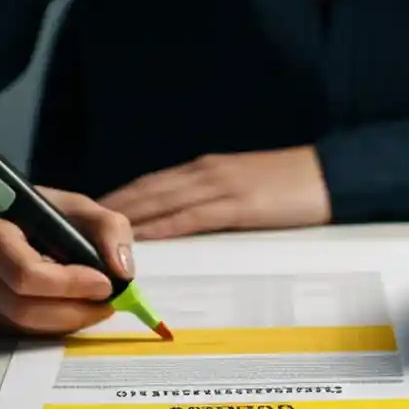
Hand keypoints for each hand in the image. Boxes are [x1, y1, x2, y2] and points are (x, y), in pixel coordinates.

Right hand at [0, 188, 133, 335]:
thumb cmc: (38, 212)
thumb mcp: (77, 206)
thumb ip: (107, 228)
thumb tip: (123, 272)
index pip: (24, 272)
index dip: (68, 284)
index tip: (105, 283)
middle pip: (23, 307)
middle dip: (74, 309)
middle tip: (109, 302)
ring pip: (23, 325)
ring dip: (69, 321)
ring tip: (98, 306)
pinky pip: (21, 332)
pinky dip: (56, 325)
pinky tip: (76, 310)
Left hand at [98, 146, 331, 240]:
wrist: (332, 174)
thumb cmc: (292, 183)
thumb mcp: (245, 185)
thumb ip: (214, 198)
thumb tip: (184, 219)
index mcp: (207, 168)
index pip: (153, 183)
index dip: (120, 197)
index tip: (89, 211)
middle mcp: (206, 173)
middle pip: (148, 190)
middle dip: (111, 208)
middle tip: (75, 226)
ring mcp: (221, 187)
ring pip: (162, 202)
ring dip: (128, 220)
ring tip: (96, 236)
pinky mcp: (238, 205)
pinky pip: (192, 217)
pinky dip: (163, 228)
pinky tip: (143, 239)